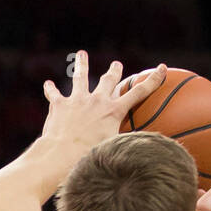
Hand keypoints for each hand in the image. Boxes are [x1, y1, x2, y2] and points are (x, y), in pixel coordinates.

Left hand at [40, 53, 166, 148]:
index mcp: (114, 110)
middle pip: (108, 80)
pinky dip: (51, 89)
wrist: (63, 153)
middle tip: (116, 64)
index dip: (153, 80)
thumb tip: (144, 147)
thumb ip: (127, 142)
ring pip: (80, 77)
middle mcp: (97, 100)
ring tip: (81, 54)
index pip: (139, 92)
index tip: (162, 68)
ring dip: (82, 64)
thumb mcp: (114, 148)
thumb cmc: (90, 155)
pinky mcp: (59, 104)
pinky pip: (54, 93)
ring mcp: (77, 100)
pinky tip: (48, 84)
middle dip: (113, 71)